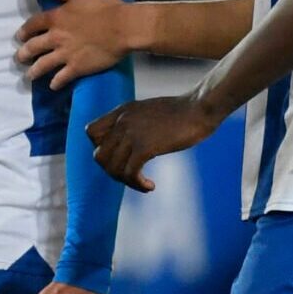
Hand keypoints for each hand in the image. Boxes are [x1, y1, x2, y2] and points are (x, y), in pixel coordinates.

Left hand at [16, 0, 135, 88]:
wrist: (123, 27)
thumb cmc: (105, 6)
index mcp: (55, 18)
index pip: (32, 25)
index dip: (24, 31)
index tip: (20, 37)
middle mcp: (55, 37)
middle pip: (33, 47)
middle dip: (23, 54)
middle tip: (19, 58)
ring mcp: (65, 54)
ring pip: (42, 65)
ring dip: (34, 72)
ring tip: (29, 76)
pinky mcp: (77, 67)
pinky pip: (61, 78)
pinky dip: (55, 83)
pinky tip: (53, 86)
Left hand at [87, 94, 216, 191]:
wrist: (201, 107)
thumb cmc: (182, 112)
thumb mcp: (148, 112)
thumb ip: (133, 123)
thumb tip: (127, 143)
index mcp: (122, 111)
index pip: (91, 132)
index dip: (101, 147)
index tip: (120, 155)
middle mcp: (122, 121)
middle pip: (99, 155)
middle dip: (113, 170)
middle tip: (131, 174)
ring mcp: (132, 134)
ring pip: (112, 168)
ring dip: (125, 181)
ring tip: (142, 182)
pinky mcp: (145, 147)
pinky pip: (130, 173)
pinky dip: (138, 184)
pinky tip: (150, 186)